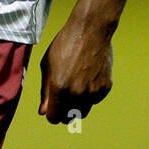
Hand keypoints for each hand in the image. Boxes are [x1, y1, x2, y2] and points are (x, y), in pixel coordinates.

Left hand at [38, 10, 113, 124]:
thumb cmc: (65, 45)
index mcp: (60, 89)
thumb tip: (43, 112)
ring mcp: (94, 92)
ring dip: (77, 104)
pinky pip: (95, 100)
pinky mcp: (106, 87)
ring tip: (75, 84)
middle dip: (64, 111)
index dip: (51, 113)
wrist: (91, 30)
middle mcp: (78, 94)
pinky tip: (87, 76)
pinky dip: (90, 94)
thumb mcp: (47, 66)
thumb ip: (45, 92)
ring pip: (83, 111)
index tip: (52, 104)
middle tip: (63, 95)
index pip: (54, 119)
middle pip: (69, 118)